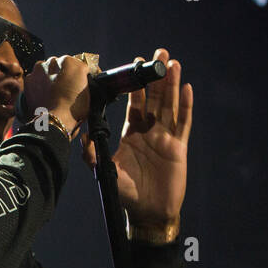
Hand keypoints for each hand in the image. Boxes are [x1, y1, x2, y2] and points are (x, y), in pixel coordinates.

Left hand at [21, 55, 91, 134]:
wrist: (54, 120)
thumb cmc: (74, 109)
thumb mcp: (87, 91)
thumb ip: (81, 78)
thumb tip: (78, 79)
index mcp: (71, 62)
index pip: (76, 64)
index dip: (76, 75)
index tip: (75, 84)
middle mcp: (54, 61)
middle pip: (58, 65)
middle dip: (60, 74)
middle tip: (63, 89)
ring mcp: (39, 69)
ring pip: (45, 69)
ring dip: (47, 77)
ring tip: (51, 92)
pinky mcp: (29, 79)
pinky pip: (34, 79)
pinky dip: (37, 85)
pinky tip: (42, 95)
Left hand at [82, 47, 190, 228]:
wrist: (147, 212)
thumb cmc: (127, 193)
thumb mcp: (106, 171)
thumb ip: (93, 154)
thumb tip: (81, 136)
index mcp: (131, 133)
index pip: (135, 104)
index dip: (136, 86)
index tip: (134, 65)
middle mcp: (149, 132)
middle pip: (155, 99)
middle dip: (156, 77)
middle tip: (158, 54)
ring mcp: (166, 138)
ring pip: (170, 106)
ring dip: (171, 85)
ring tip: (173, 64)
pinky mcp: (179, 147)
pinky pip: (183, 123)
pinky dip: (185, 106)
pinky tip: (186, 88)